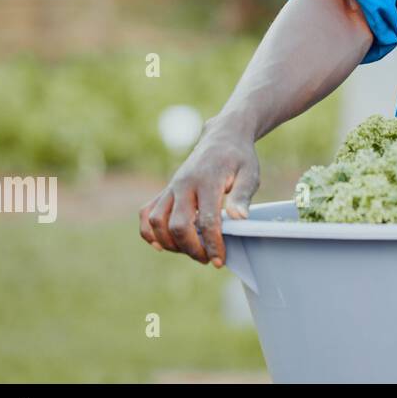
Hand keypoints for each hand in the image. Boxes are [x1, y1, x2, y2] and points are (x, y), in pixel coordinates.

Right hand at [138, 114, 260, 265]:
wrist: (223, 137)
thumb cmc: (239, 158)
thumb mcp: (249, 174)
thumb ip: (242, 196)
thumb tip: (238, 218)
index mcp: (208, 180)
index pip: (207, 220)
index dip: (212, 244)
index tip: (219, 260)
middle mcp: (184, 184)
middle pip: (177, 225)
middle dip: (191, 248)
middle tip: (207, 259)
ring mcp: (171, 187)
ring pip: (156, 221)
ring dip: (170, 243)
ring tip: (191, 252)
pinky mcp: (165, 190)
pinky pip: (146, 213)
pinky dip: (149, 232)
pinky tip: (162, 245)